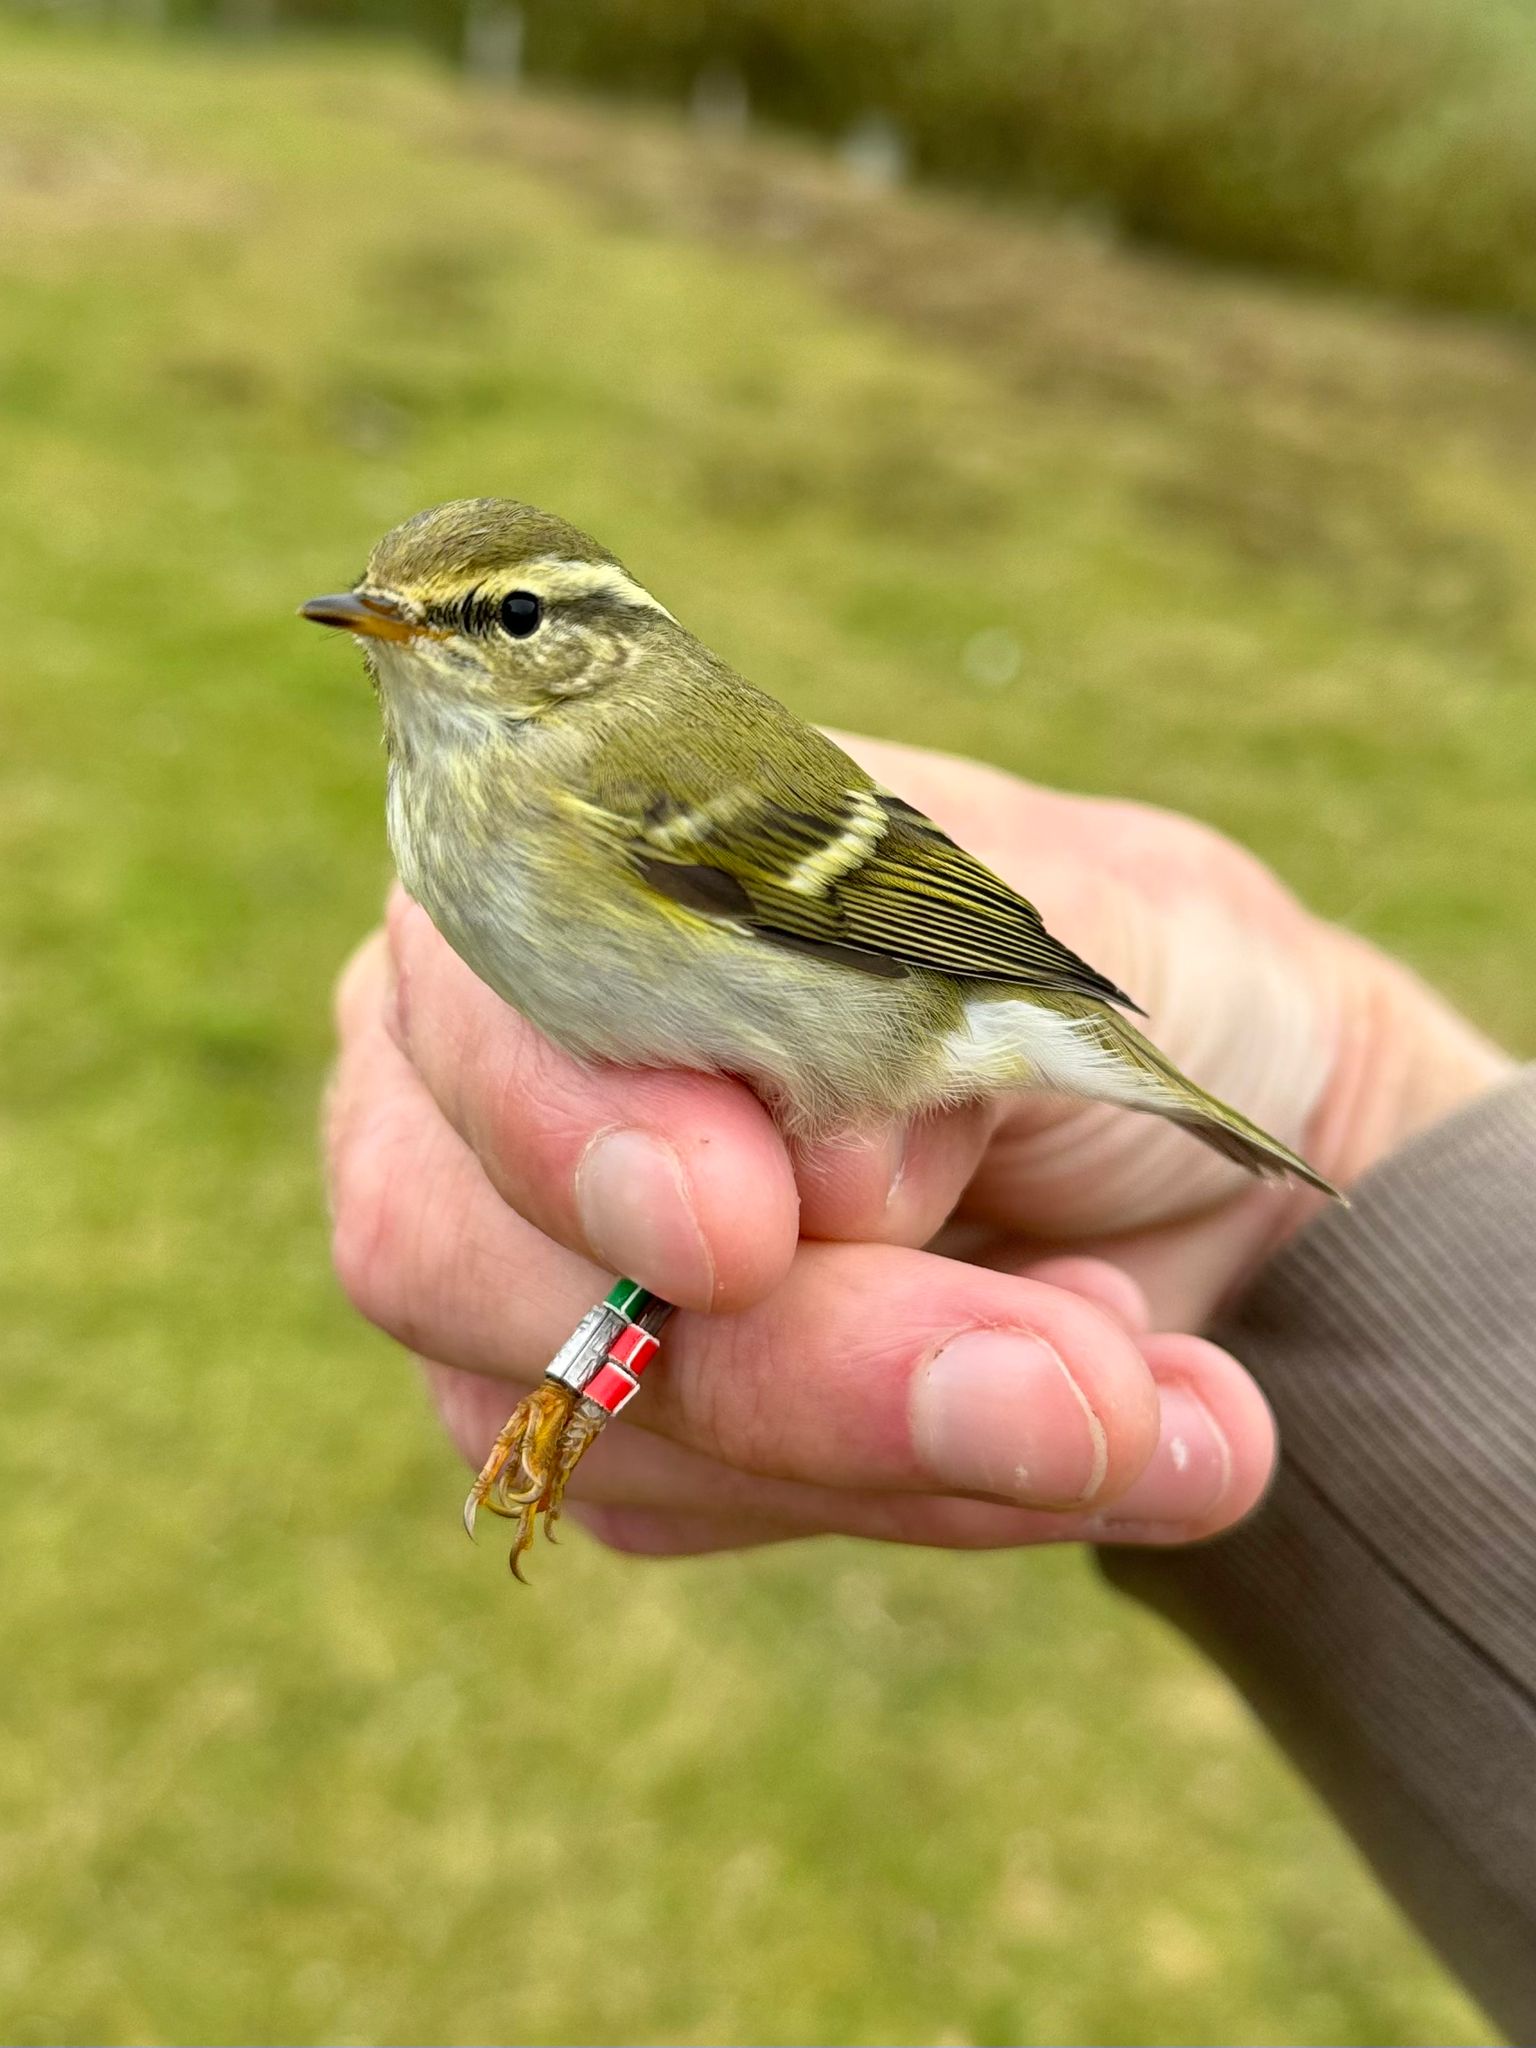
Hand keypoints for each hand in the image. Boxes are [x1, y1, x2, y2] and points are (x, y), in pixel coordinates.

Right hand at [325, 737, 1509, 1557]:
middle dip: (770, 1353)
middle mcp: (503, 1075)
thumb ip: (938, 994)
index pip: (463, 1003)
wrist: (1197, 1129)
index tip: (749, 1236)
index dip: (572, 1129)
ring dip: (890, 1449)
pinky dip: (927, 1497)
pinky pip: (699, 1511)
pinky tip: (1131, 1436)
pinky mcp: (626, 1425)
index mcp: (582, 876)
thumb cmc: (1124, 963)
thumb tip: (820, 1180)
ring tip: (1142, 1397)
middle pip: (456, 1254)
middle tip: (1061, 1394)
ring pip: (586, 1422)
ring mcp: (536, 1268)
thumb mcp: (1099, 913)